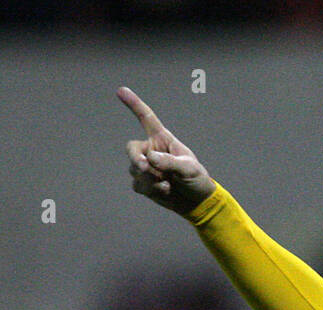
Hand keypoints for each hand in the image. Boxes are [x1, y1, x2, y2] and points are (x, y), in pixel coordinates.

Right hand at [118, 86, 214, 214]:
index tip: (121, 90)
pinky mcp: (144, 183)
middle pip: (132, 149)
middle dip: (136, 159)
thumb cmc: (196, 180)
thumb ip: (170, 162)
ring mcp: (146, 167)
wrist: (197, 202)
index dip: (134, 104)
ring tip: (167, 183)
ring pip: (135, 169)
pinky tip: (165, 191)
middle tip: (146, 167)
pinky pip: (138, 184)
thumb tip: (150, 158)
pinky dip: (150, 189)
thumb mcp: (189, 169)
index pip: (146, 119)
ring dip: (150, 178)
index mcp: (163, 140)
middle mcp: (151, 151)